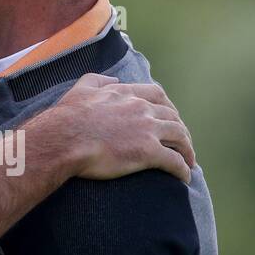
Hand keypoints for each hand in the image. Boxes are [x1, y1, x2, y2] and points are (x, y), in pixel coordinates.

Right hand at [46, 73, 195, 183]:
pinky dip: (183, 169)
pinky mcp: (148, 152)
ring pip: (179, 136)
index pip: (157, 95)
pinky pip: (174, 161)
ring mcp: (147, 130)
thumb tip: (113, 77)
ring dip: (187, 149)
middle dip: (180, 128)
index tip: (170, 116)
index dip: (167, 106)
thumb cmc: (67, 118)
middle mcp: (141, 108)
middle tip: (181, 141)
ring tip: (189, 161)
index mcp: (126, 94)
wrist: (64, 139)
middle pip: (172, 116)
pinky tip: (185, 177)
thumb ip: (98, 79)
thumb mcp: (81, 89)